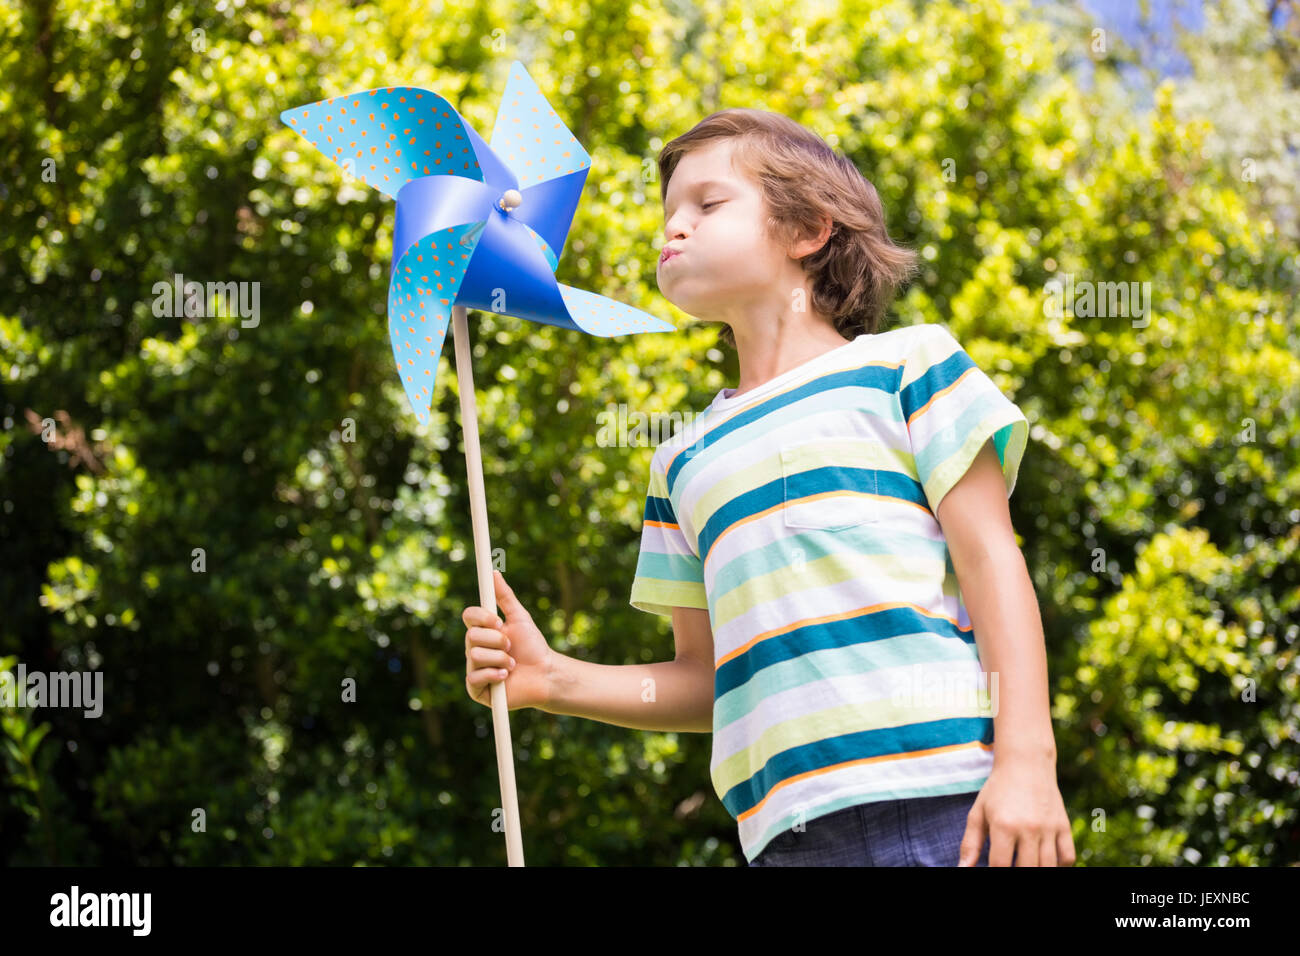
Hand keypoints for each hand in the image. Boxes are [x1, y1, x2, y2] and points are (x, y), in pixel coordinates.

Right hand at [462, 569, 552, 711]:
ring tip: (512, 664)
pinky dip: (494, 675)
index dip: (483, 618)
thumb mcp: (519, 618)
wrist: (546, 674)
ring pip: (475, 656)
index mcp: (483, 632)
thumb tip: (494, 572)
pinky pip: (474, 678)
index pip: (469, 617)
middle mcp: (475, 650)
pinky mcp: (477, 690)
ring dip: (500, 658)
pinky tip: (506, 676)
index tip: (499, 621)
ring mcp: (475, 670)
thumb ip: (505, 596)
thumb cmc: (533, 647)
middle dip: (497, 640)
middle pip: (471, 636)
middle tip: (511, 647)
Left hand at [958, 759, 1075, 865]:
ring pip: (1048, 867)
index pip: (1000, 865)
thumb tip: (962, 868)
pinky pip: (1068, 857)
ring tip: (1025, 862)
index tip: (994, 866)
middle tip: (1011, 862)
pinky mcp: (1063, 825)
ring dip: (1037, 870)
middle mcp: (1028, 828)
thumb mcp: (978, 813)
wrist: (1026, 763)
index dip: (995, 873)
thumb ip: (970, 843)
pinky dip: (1060, 865)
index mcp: (1003, 825)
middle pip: (1026, 869)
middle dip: (1017, 872)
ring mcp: (1049, 828)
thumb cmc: (997, 790)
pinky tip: (1045, 862)